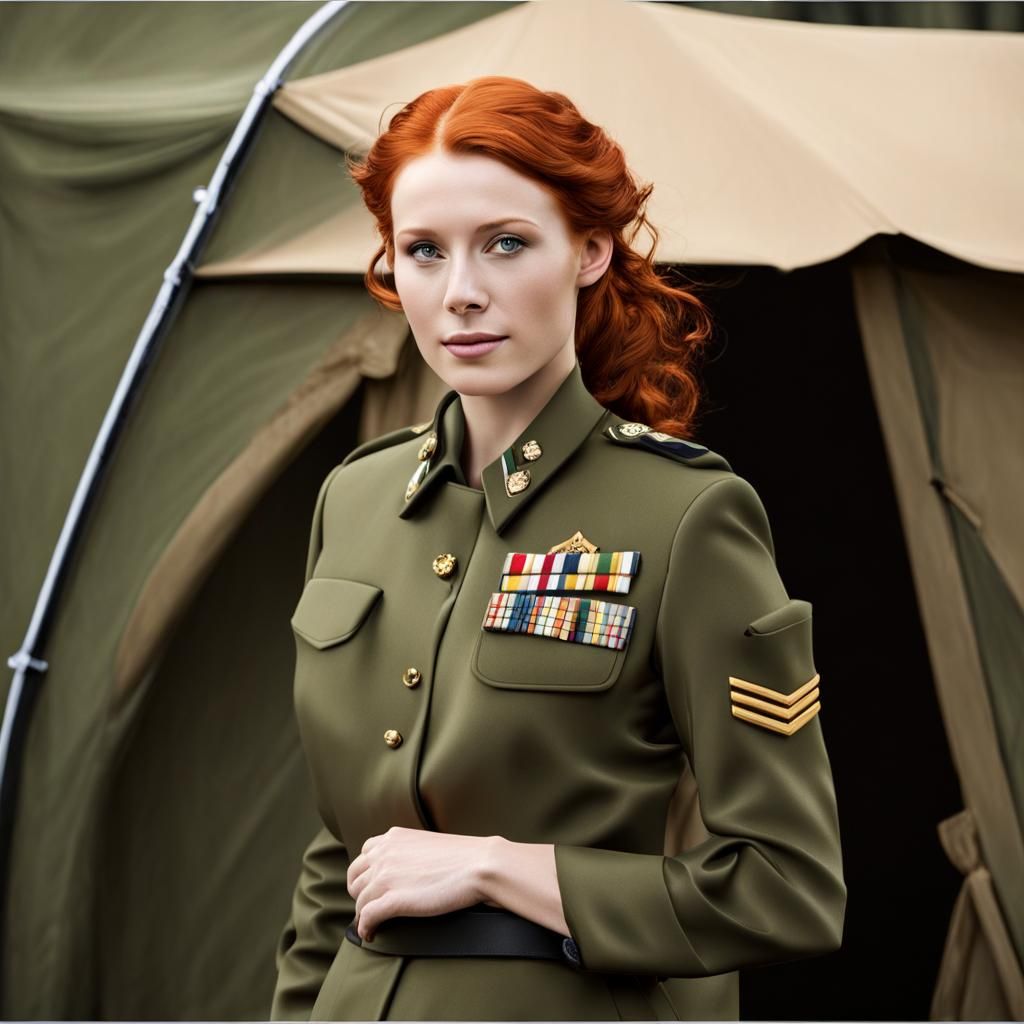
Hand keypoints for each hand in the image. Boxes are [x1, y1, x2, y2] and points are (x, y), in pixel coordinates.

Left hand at [347, 826, 496, 940]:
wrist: (480, 865)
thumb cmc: (463, 857)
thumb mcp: (426, 843)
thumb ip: (408, 852)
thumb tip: (402, 871)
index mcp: (393, 838)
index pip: (364, 854)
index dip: (366, 873)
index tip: (373, 886)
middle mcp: (384, 854)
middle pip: (355, 879)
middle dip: (361, 894)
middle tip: (373, 906)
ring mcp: (386, 877)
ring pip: (359, 901)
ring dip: (364, 914)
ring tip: (373, 925)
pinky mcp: (393, 900)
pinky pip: (367, 917)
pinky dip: (365, 928)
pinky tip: (371, 934)